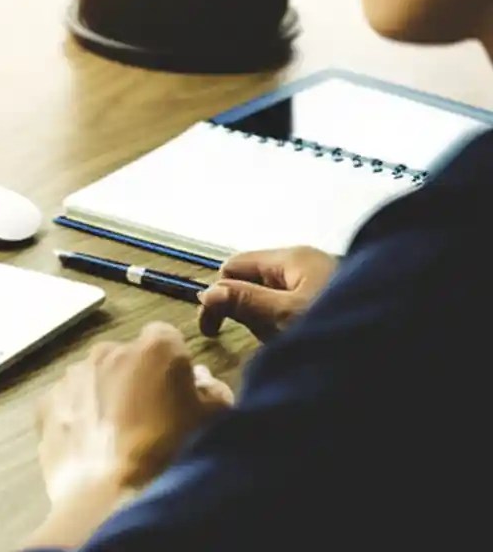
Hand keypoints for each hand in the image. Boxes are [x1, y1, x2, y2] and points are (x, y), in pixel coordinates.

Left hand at [27, 324, 232, 546]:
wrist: (112, 497)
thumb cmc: (172, 455)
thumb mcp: (216, 422)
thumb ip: (212, 390)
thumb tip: (200, 380)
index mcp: (154, 348)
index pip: (165, 336)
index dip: (172, 362)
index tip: (176, 390)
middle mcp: (108, 351)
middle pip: (125, 357)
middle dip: (135, 378)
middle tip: (146, 418)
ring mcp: (71, 376)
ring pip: (92, 378)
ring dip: (103, 396)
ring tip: (115, 438)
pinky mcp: (45, 404)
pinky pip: (66, 403)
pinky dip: (76, 417)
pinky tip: (90, 447)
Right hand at [197, 246, 337, 341]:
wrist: (398, 345)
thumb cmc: (336, 325)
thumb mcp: (282, 317)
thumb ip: (242, 301)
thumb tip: (206, 292)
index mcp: (290, 257)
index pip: (233, 265)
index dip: (218, 294)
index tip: (213, 331)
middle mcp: (304, 261)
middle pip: (252, 277)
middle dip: (243, 305)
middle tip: (251, 336)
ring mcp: (319, 278)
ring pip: (271, 293)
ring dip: (264, 316)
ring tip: (279, 340)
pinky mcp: (330, 296)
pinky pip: (292, 303)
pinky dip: (285, 320)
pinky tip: (296, 337)